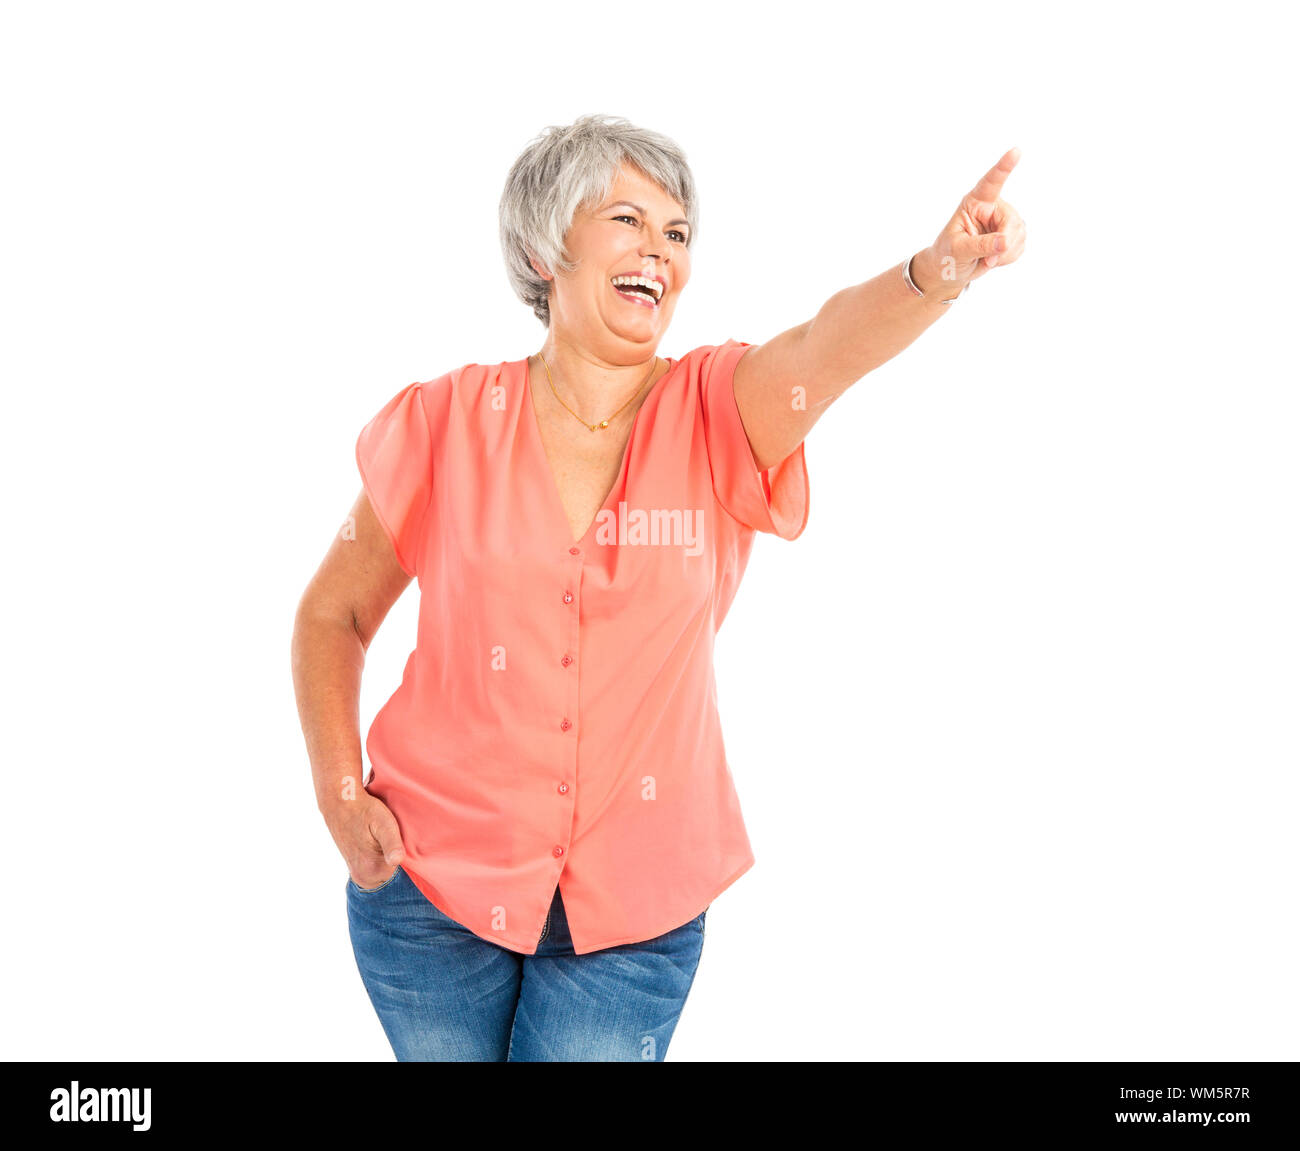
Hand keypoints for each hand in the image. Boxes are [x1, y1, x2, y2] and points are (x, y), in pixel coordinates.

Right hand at [322, 788, 404, 888]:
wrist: (340, 803)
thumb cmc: (365, 810)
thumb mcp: (383, 823)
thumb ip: (391, 844)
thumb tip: (397, 861)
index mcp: (372, 870)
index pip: (404, 873)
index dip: (406, 856)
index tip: (400, 840)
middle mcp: (363, 878)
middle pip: (394, 875)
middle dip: (397, 859)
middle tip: (391, 838)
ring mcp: (358, 876)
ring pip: (386, 873)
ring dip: (388, 858)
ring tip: (382, 839)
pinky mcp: (356, 869)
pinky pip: (377, 870)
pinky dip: (381, 859)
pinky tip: (378, 843)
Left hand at [916, 147, 1026, 293]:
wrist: (950, 268)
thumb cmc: (947, 254)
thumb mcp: (957, 250)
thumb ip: (980, 245)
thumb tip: (1006, 241)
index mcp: (975, 202)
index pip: (990, 182)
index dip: (1004, 167)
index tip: (1016, 151)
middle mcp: (992, 207)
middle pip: (1012, 221)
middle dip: (1004, 244)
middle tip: (989, 260)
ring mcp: (1004, 220)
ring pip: (1019, 234)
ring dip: (1005, 254)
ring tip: (986, 259)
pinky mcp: (1012, 234)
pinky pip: (1020, 246)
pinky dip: (1009, 258)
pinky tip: (994, 259)